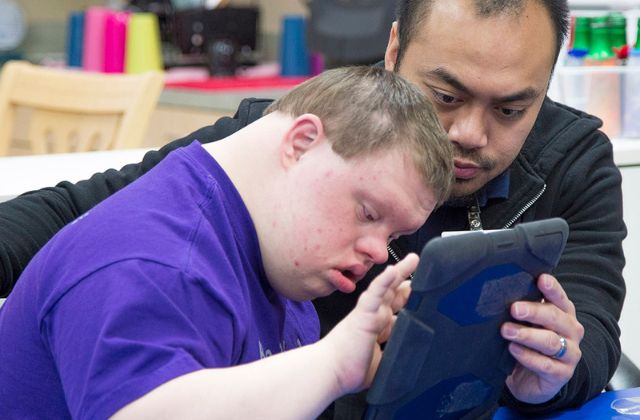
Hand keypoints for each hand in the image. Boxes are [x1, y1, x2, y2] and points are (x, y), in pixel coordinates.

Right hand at [322, 253, 416, 394]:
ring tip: (413, 259)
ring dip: (400, 272)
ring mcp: (369, 313)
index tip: (419, 294)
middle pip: (395, 296)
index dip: (408, 302)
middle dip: (408, 284)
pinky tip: (392, 270)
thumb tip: (412, 360)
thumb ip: (394, 356)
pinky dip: (383, 282)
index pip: (396, 311)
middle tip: (421, 270)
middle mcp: (374, 317)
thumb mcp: (382, 363)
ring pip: (387, 289)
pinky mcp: (363, 314)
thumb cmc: (347, 370)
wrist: (330, 372)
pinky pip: (375, 295)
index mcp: (377, 328)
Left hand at [501, 273, 584, 403]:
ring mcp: (570, 354)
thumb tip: (503, 291)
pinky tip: (513, 349)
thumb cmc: (528, 344)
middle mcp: (571, 332)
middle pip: (555, 318)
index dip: (552, 289)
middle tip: (514, 308)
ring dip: (527, 335)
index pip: (560, 298)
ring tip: (506, 330)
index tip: (541, 279)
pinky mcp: (562, 374)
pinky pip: (545, 365)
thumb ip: (523, 309)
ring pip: (551, 341)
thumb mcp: (526, 323)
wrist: (529, 380)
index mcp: (563, 314)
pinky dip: (528, 356)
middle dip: (534, 311)